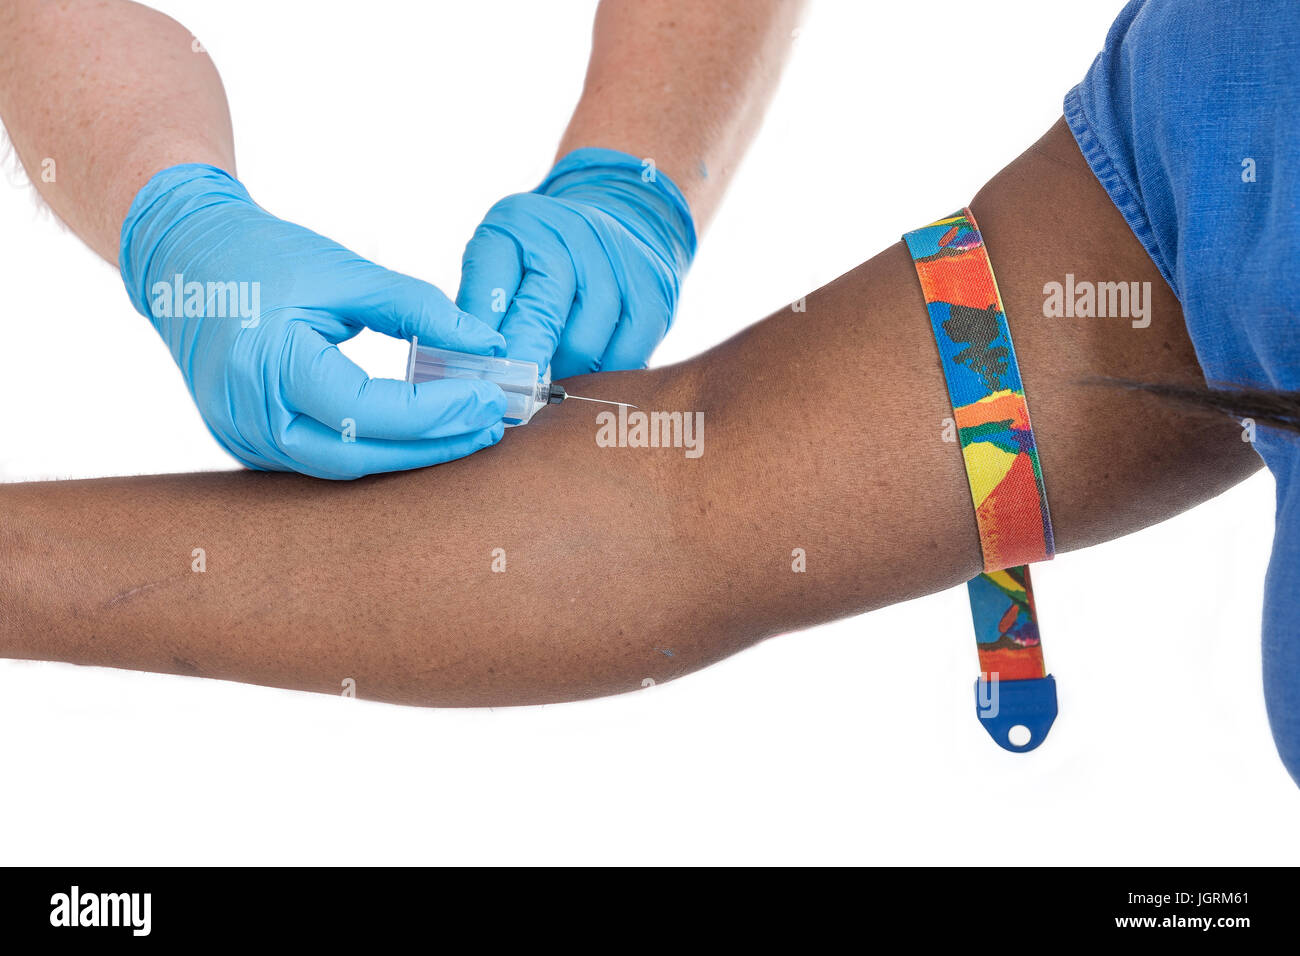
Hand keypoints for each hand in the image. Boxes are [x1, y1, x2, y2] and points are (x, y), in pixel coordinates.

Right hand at [119, 164, 507, 478]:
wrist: (185, 259)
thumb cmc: (261, 255)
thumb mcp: (346, 271)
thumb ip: (418, 309)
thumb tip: (485, 344)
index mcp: (265, 363)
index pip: (365, 411)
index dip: (433, 412)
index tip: (485, 397)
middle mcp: (248, 413)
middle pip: (357, 456)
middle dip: (432, 446)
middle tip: (489, 426)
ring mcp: (243, 437)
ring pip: (342, 468)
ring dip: (409, 454)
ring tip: (465, 430)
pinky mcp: (250, 444)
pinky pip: (322, 459)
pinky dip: (375, 449)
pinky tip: (419, 432)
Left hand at [456, 148, 695, 378]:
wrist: (624, 219)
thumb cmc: (545, 256)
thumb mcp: (502, 262)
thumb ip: (480, 311)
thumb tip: (466, 376)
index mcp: (517, 225)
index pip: (489, 294)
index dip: (480, 347)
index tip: (476, 382)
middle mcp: (571, 236)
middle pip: (540, 322)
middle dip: (520, 370)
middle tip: (510, 399)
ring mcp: (618, 264)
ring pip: (582, 350)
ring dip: (562, 376)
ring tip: (551, 379)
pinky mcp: (655, 296)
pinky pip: (623, 360)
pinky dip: (603, 379)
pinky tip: (589, 374)